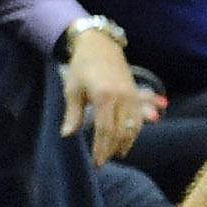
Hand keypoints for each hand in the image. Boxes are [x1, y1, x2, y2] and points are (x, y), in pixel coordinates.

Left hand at [60, 30, 141, 163]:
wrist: (100, 44)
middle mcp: (122, 97)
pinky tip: (127, 139)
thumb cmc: (82, 66)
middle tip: (103, 161)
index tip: (97, 162)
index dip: (101, 148)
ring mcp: (131, 95)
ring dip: (126, 142)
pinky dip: (134, 130)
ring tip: (117, 153)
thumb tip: (68, 135)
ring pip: (133, 126)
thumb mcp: (73, 89)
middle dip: (112, 149)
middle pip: (120, 131)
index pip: (105, 130)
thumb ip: (73, 114)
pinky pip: (138, 117)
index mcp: (104, 96)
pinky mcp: (136, 92)